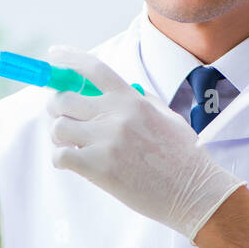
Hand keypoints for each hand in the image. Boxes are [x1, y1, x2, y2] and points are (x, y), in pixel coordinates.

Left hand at [44, 44, 245, 240]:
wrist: (195, 192)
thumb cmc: (184, 156)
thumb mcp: (167, 116)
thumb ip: (141, 101)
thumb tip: (122, 90)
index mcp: (132, 99)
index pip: (92, 68)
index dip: (68, 58)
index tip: (53, 55)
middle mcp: (116, 115)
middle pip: (64, 98)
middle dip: (56, 107)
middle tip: (63, 118)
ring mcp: (106, 141)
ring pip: (58, 127)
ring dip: (58, 136)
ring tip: (70, 144)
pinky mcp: (99, 167)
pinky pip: (60, 156)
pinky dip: (60, 160)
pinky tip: (71, 164)